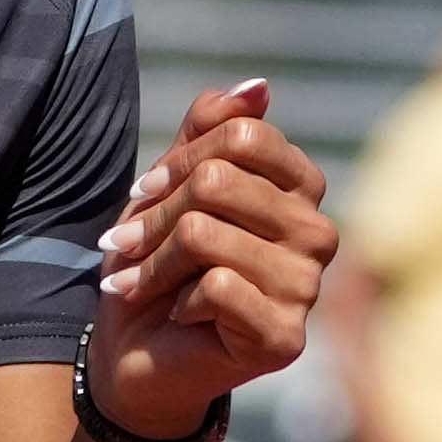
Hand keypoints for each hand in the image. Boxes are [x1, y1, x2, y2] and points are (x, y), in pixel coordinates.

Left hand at [83, 80, 329, 441]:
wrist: (135, 354)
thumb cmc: (157, 266)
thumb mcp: (170, 187)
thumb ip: (208, 132)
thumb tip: (258, 86)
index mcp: (299, 189)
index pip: (242, 135)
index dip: (177, 161)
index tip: (143, 195)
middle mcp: (317, 233)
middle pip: (218, 180)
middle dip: (155, 216)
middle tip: (125, 248)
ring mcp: (308, 286)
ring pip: (207, 232)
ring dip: (154, 261)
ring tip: (142, 283)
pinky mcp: (286, 336)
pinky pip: (215, 285)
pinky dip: (176, 300)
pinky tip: (181, 317)